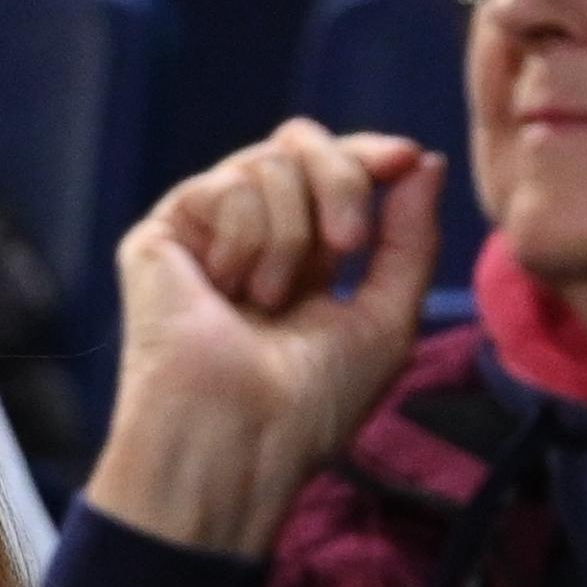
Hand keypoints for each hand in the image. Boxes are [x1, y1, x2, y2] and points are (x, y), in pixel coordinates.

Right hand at [79, 126, 440, 559]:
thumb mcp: (387, 319)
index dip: (369, 155)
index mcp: (304, 256)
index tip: (404, 158)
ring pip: (268, 162)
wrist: (241, 441)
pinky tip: (229, 293)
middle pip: (301, 146)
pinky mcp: (161, 236)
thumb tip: (425, 159)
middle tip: (347, 244)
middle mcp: (252, 237)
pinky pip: (225, 185)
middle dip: (341, 180)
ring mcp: (205, 234)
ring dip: (290, 236)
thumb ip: (411, 240)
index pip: (335, 171)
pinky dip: (247, 239)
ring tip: (268, 303)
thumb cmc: (311, 405)